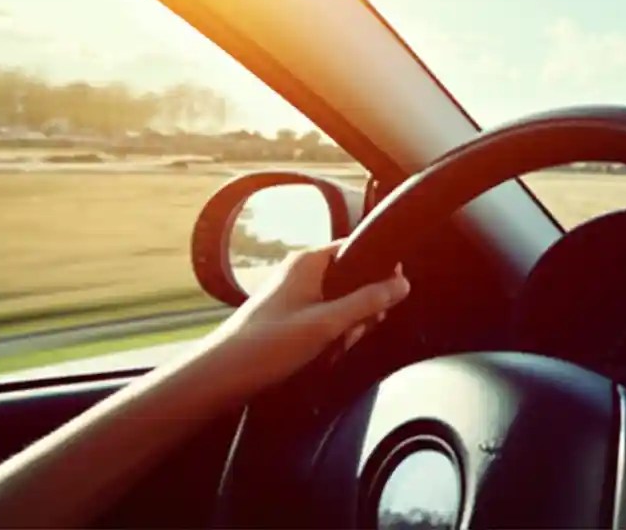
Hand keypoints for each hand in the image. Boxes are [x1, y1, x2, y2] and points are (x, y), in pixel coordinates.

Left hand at [201, 241, 410, 392]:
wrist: (222, 375)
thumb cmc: (268, 345)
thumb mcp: (327, 323)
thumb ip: (368, 302)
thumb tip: (403, 284)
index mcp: (309, 261)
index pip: (357, 249)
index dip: (379, 271)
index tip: (389, 296)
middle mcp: (302, 272)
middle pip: (353, 280)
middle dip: (363, 308)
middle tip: (354, 332)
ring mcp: (295, 294)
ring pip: (341, 303)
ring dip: (347, 326)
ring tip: (335, 347)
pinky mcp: (290, 316)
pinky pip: (325, 318)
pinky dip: (331, 335)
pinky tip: (326, 354)